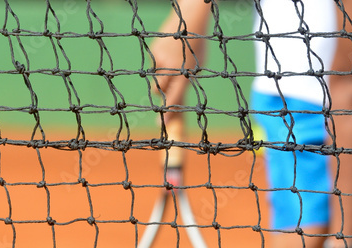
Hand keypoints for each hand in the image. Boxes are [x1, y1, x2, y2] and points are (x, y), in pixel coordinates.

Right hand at [148, 1, 211, 125]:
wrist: (189, 21)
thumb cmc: (197, 46)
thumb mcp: (197, 66)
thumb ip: (187, 83)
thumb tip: (177, 102)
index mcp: (186, 73)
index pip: (175, 97)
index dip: (169, 111)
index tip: (164, 122)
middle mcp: (172, 68)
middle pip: (159, 90)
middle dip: (160, 93)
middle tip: (165, 89)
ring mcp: (160, 60)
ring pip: (155, 78)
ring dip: (160, 78)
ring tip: (171, 64)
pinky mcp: (154, 51)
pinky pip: (153, 65)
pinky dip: (159, 63)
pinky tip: (168, 53)